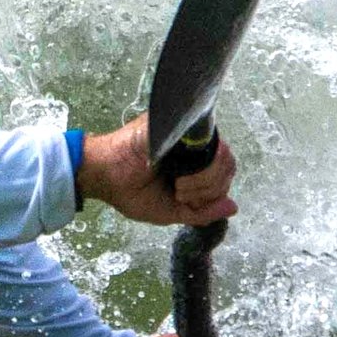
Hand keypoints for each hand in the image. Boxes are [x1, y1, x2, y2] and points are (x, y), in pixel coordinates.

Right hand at [75, 116, 237, 228]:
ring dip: (203, 182)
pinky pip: (206, 143)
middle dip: (209, 189)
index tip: (187, 201)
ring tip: (178, 187)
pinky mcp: (178, 124)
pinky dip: (199, 168)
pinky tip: (180, 179)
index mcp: (194, 164)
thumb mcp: (171, 211)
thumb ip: (202, 212)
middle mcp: (194, 146)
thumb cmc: (131, 191)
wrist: (103, 176)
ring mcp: (187, 134)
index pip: (224, 174)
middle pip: (228, 165)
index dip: (214, 192)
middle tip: (181, 194)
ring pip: (222, 156)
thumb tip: (233, 207)